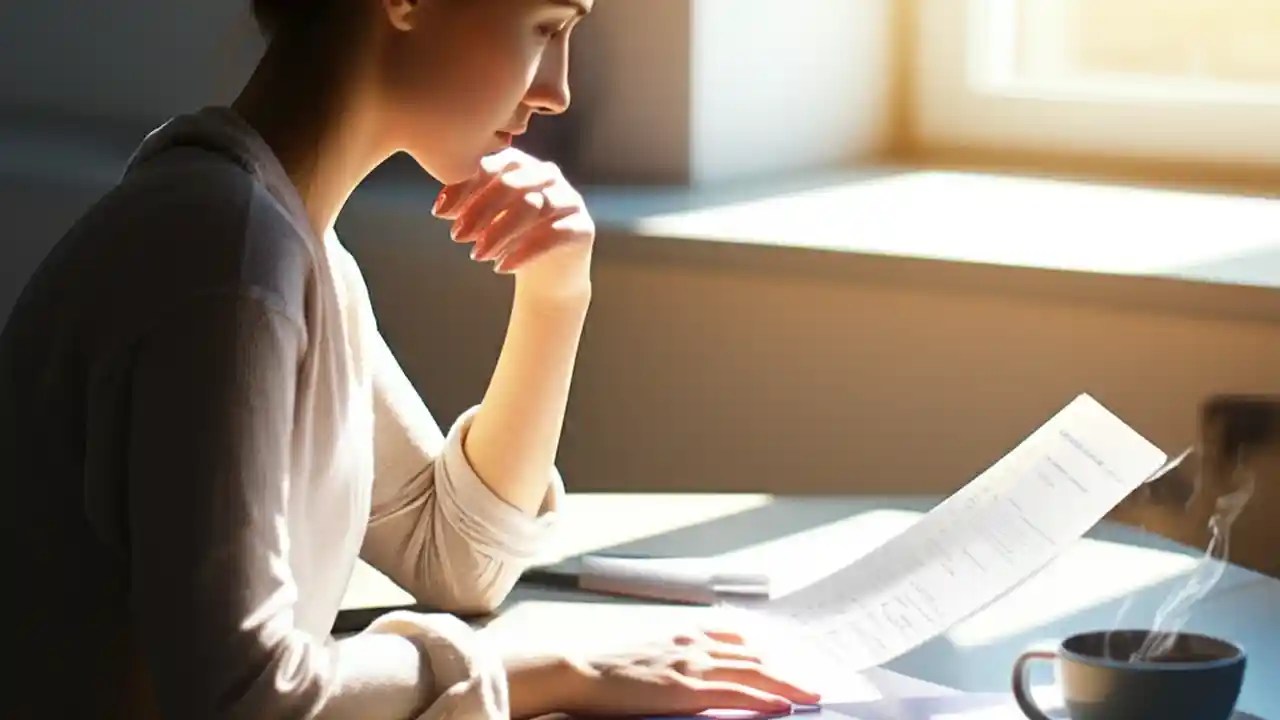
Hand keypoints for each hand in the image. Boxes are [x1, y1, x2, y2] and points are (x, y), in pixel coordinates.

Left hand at [433, 148, 594, 296]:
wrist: (549, 276)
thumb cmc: (512, 240)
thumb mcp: (487, 220)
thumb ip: (469, 205)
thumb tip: (442, 206)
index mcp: (523, 166)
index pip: (493, 165)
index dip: (465, 187)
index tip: (440, 213)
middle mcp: (549, 176)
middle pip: (512, 183)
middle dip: (480, 210)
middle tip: (457, 236)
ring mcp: (569, 200)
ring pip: (533, 206)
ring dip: (499, 231)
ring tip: (477, 255)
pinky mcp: (582, 227)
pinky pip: (552, 234)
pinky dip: (523, 251)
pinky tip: (501, 267)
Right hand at [506, 629, 820, 718]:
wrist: (578, 675)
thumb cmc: (606, 674)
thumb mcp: (648, 658)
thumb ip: (677, 660)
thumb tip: (697, 674)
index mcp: (684, 636)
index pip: (738, 641)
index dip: (767, 654)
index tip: (788, 662)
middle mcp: (694, 644)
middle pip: (754, 657)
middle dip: (786, 670)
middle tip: (813, 683)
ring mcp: (691, 665)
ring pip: (752, 673)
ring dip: (786, 684)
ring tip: (811, 695)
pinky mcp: (685, 688)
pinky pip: (734, 693)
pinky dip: (762, 698)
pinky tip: (782, 705)